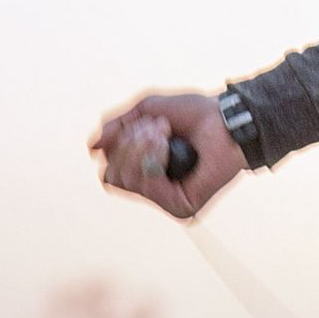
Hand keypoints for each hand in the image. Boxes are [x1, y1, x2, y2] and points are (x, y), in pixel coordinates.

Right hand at [89, 91, 244, 219]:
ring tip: (163, 133)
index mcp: (145, 167)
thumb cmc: (194, 113)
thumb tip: (92, 147)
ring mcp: (166, 199)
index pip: (111, 169)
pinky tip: (167, 147)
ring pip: (126, 181)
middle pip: (113, 176)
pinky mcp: (180, 207)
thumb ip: (117, 127)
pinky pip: (147, 188)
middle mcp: (153, 187)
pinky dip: (152, 161)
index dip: (118, 145)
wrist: (226, 118)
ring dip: (141, 149)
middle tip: (156, 128)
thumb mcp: (147, 110)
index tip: (142, 124)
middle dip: (128, 145)